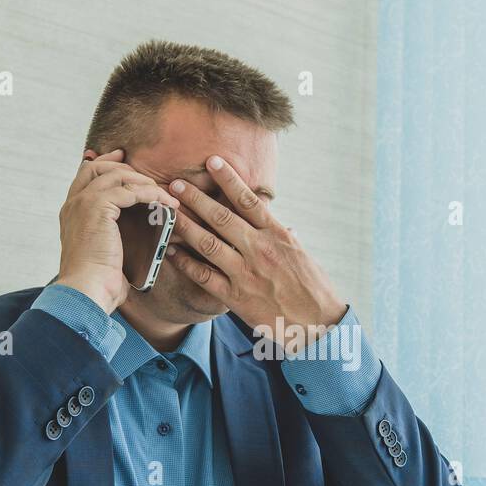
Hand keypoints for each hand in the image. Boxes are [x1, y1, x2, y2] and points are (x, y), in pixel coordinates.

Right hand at [55, 149, 180, 313]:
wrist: (86, 290)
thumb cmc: (98, 282)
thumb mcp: (104, 254)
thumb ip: (114, 238)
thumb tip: (140, 237)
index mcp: (71, 212)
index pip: (85, 175)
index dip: (105, 163)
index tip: (123, 158)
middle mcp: (73, 203)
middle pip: (99, 167)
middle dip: (125, 166)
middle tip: (150, 177)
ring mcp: (83, 203)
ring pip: (116, 176)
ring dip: (144, 183)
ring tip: (164, 196)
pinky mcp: (97, 207)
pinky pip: (128, 190)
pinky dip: (149, 193)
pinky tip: (164, 203)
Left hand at [165, 156, 346, 352]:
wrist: (317, 324)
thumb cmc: (312, 288)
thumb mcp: (301, 256)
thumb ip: (285, 238)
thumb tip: (282, 224)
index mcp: (277, 235)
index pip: (249, 200)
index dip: (229, 179)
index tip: (212, 161)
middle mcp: (259, 250)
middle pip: (222, 218)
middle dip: (196, 198)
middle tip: (175, 184)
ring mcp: (246, 273)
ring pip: (208, 244)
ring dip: (185, 225)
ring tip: (167, 211)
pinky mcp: (236, 297)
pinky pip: (204, 277)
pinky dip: (185, 263)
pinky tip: (171, 251)